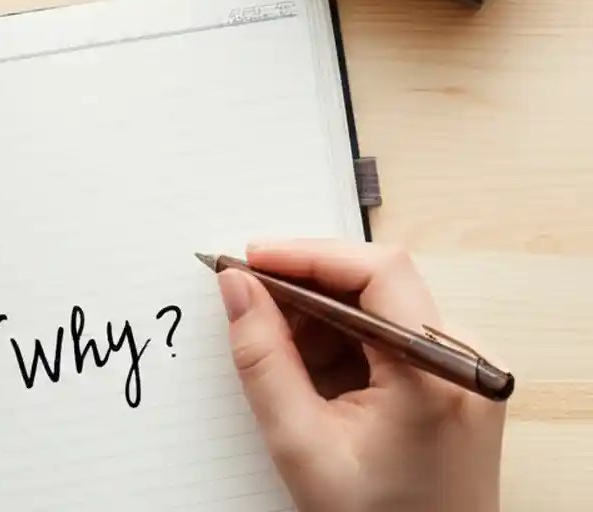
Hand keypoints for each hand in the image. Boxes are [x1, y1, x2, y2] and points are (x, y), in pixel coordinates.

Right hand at [217, 240, 506, 511]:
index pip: (377, 272)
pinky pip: (386, 332)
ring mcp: (461, 366)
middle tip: (246, 297)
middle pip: (377, 282)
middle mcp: (464, 358)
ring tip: (276, 350)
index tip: (250, 259)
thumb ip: (262, 359)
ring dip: (318, 315)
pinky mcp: (450, 376)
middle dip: (304, 285)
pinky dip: (339, 340)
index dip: (307, 254)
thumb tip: (236, 287)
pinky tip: (308, 370)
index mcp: (437, 373)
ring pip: (377, 304)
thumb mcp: (301, 445)